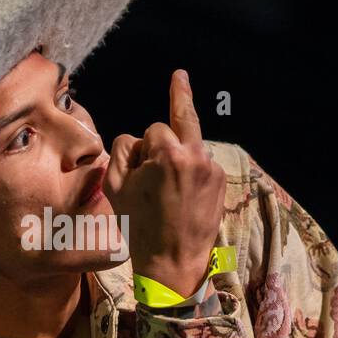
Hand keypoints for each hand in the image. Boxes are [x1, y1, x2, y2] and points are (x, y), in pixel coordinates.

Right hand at [103, 70, 225, 296]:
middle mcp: (196, 156)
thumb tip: (138, 139)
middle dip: (179, 96)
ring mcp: (212, 169)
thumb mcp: (116, 186)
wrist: (173, 263)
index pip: (153, 129)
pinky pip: (202, 165)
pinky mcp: (221, 183)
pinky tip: (183, 195)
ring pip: (191, 146)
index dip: (143, 147)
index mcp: (168, 154)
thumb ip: (124, 151)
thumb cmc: (139, 226)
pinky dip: (192, 172)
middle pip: (184, 117)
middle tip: (180, 74)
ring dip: (181, 155)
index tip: (140, 166)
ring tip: (170, 187)